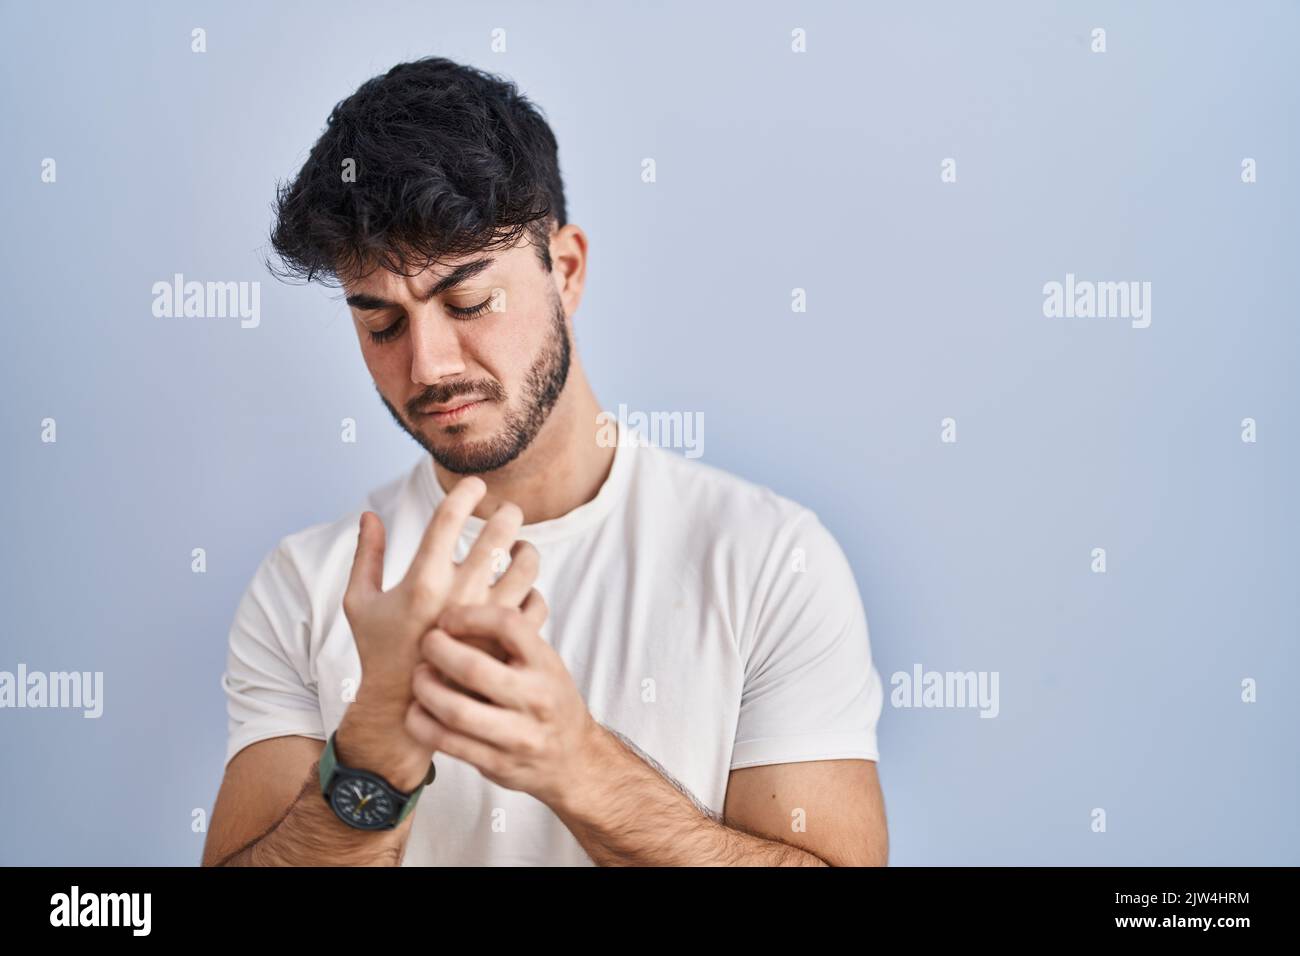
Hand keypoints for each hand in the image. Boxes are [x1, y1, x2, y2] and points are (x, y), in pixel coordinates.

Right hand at [335, 477, 536, 786]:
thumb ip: (366, 556)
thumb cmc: (378, 650)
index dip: (465, 492)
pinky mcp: (507, 642)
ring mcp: (488, 619)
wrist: (404, 708)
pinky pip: (537, 601)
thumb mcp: (359, 603)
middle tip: (507, 512)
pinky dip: (533, 588)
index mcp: (423, 580)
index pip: (449, 518)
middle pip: (499, 533)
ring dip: (526, 547)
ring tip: (518, 547)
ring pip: (527, 564)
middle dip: (508, 513)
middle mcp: (460, 594)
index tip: (475, 485)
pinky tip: (521, 587)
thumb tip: (369, 514)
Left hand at [404, 599, 602, 807]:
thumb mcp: (545, 662)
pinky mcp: (497, 763)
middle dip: (438, 651)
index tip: (447, 617)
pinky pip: (448, 743)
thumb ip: (514, 638)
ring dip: (425, 689)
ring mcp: (518, 735)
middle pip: (474, 669)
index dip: (470, 615)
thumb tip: (472, 589)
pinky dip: (422, 724)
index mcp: (546, 665)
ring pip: (456, 710)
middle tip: (426, 642)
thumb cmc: (549, 699)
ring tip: (418, 676)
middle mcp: (535, 698)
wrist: (573, 758)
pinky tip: (416, 710)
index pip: (509, 626)